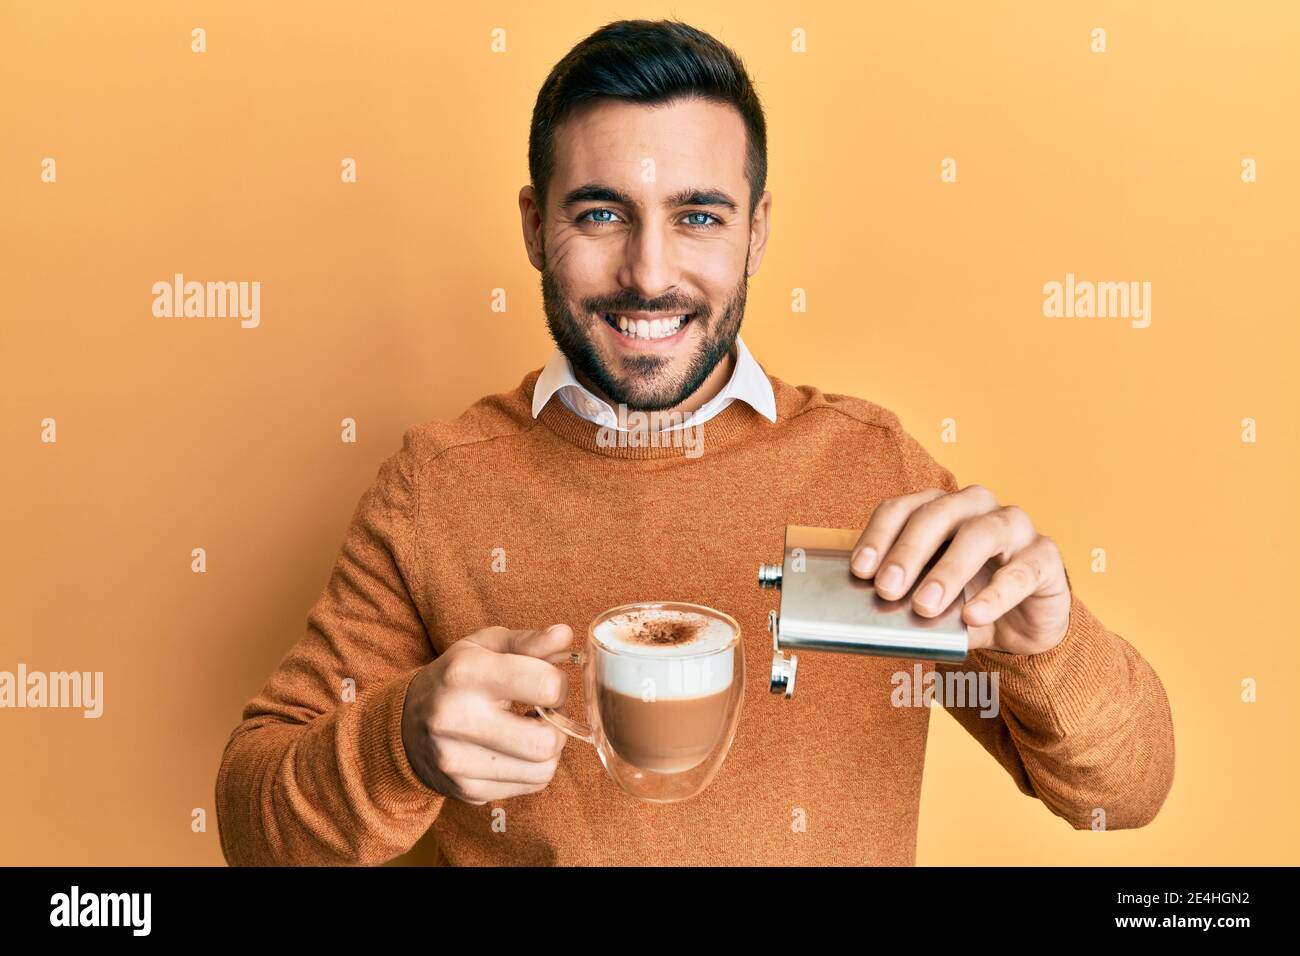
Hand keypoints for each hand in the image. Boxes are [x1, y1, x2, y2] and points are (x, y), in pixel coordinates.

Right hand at [401, 624, 573, 802]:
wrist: (404, 726)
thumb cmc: (455, 677)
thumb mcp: (486, 646)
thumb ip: (529, 641)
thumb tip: (565, 636)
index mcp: (465, 672)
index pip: (546, 687)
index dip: (559, 684)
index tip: (546, 683)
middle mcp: (456, 719)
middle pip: (547, 740)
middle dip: (558, 725)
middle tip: (543, 712)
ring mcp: (458, 761)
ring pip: (543, 769)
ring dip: (548, 749)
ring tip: (529, 730)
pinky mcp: (467, 790)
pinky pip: (530, 786)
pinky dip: (534, 768)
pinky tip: (515, 749)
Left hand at [850, 486, 1071, 654]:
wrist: (1024, 623)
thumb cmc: (968, 597)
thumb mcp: (930, 597)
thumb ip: (905, 598)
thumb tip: (871, 615)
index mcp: (940, 508)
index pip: (902, 509)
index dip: (878, 536)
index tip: (860, 569)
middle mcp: (976, 507)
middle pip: (937, 514)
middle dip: (908, 551)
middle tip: (887, 588)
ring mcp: (1015, 527)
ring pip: (980, 534)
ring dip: (948, 570)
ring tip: (925, 606)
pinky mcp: (1044, 557)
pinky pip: (1020, 572)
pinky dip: (995, 595)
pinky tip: (972, 615)